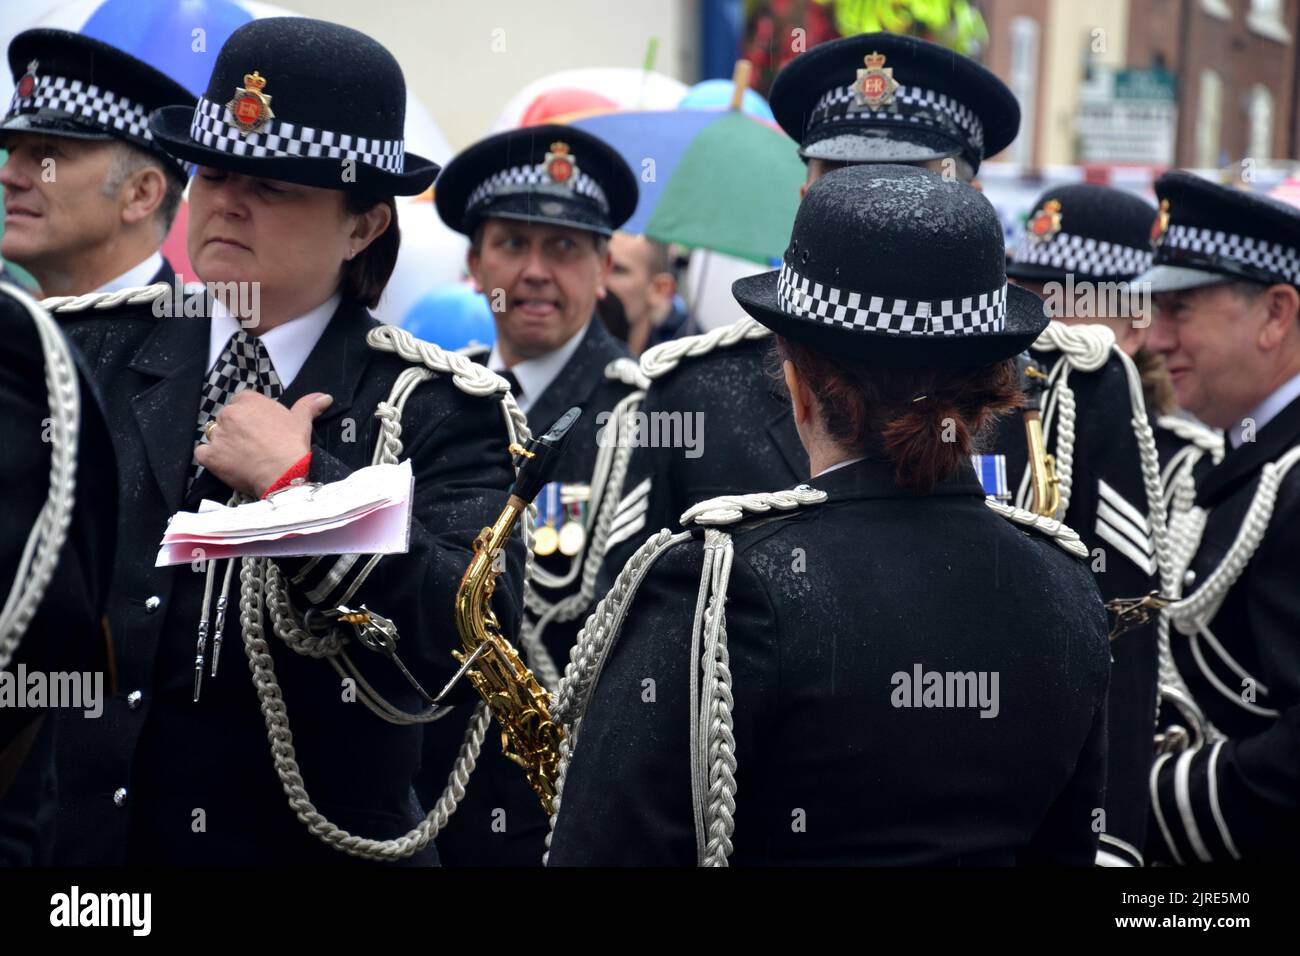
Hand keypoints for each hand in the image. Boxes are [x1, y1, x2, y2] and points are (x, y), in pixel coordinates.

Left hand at [195, 390, 332, 496]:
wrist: (284, 476)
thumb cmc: (292, 446)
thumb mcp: (302, 422)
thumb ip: (309, 405)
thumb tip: (325, 397)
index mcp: (248, 401)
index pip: (240, 401)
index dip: (249, 415)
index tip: (258, 427)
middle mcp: (229, 414)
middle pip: (226, 417)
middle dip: (235, 429)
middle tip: (252, 444)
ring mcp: (217, 435)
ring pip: (214, 435)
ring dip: (223, 442)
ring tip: (240, 455)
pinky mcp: (209, 456)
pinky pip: (202, 452)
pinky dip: (210, 457)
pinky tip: (224, 463)